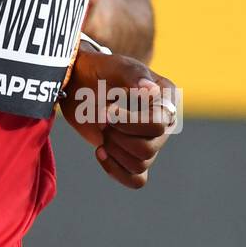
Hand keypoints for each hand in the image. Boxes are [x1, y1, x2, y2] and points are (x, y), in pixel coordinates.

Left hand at [58, 47, 175, 188]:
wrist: (79, 83)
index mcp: (166, 99)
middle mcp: (163, 122)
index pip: (157, 125)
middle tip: (102, 117)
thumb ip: (133, 75)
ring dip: (113, 148)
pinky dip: (116, 171)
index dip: (129, 123)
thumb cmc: (100, 70)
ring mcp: (150, 140)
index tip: (108, 109)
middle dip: (117, 136)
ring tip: (101, 129)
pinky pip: (136, 180)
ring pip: (140, 164)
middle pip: (148, 149)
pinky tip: (100, 151)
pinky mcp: (133, 155)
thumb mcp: (114, 66)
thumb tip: (151, 91)